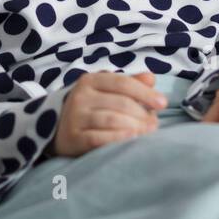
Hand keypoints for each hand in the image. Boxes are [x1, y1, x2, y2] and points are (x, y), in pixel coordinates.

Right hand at [52, 71, 166, 156]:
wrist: (55, 129)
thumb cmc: (90, 108)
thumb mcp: (106, 91)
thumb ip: (129, 84)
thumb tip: (150, 79)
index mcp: (90, 80)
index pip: (122, 83)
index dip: (145, 93)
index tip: (163, 103)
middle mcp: (81, 96)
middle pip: (120, 103)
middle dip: (142, 114)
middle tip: (155, 124)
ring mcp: (75, 117)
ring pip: (111, 120)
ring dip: (135, 127)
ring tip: (147, 133)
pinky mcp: (73, 138)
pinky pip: (99, 138)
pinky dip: (118, 138)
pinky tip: (131, 139)